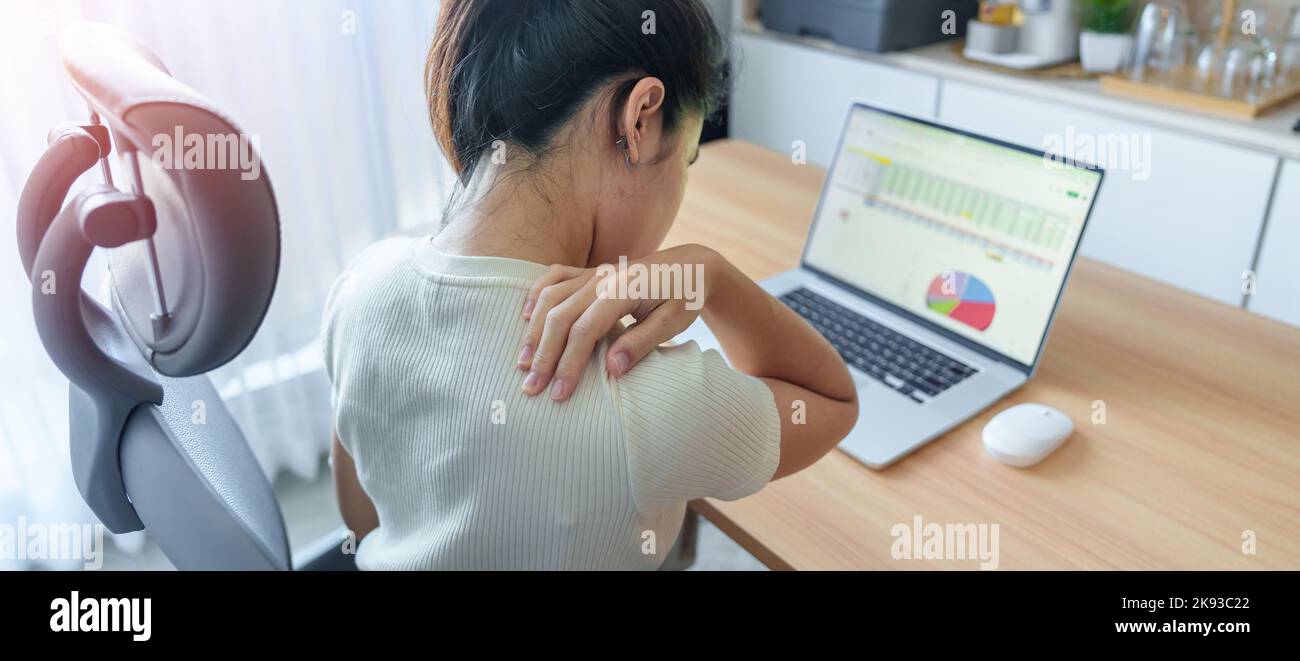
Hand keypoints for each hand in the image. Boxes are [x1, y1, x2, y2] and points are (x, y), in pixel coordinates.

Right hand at [516, 244, 717, 400]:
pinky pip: (554, 277)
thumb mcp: (673, 323)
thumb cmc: (685, 297)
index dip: (569, 363)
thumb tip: (611, 370)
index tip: (559, 394)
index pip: (585, 330)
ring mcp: (593, 272)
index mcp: (623, 290)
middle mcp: (602, 277)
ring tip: (523, 363)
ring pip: (550, 298)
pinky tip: (524, 317)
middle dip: (544, 355)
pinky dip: (536, 295)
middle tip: (531, 388)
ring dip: (533, 331)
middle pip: (560, 317)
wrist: (691, 265)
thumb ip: (641, 343)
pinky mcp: (589, 272)